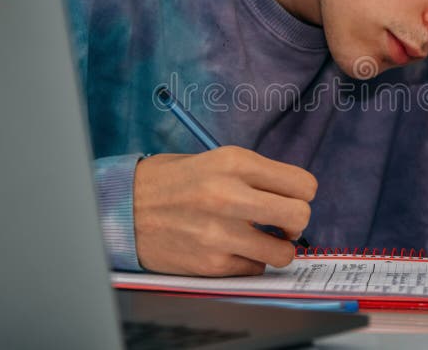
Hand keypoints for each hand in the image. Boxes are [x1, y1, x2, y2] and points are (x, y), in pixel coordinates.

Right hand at [133, 146, 316, 275]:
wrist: (123, 208)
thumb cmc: (173, 181)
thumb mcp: (215, 160)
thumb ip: (256, 175)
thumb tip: (295, 196)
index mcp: (235, 162)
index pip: (303, 184)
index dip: (302, 195)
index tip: (289, 199)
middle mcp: (230, 195)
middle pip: (301, 216)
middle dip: (296, 222)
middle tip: (282, 223)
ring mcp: (220, 232)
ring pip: (283, 252)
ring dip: (276, 248)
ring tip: (259, 240)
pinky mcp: (211, 262)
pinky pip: (254, 268)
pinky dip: (248, 261)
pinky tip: (230, 249)